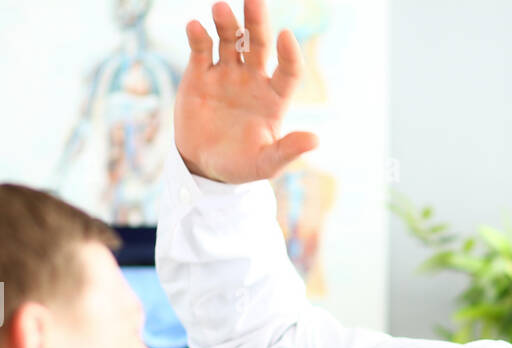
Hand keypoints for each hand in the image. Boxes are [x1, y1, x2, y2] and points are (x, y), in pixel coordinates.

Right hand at [173, 0, 318, 183]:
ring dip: (227, 23)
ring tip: (221, 9)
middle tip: (254, 0)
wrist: (203, 167)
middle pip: (259, 44)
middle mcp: (253, 79)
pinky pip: (201, 49)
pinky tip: (195, 27)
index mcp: (274, 98)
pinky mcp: (200, 74)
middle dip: (257, 22)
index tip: (286, 37)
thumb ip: (287, 151)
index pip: (289, 70)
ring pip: (230, 40)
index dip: (290, 54)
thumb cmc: (240, 166)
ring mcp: (226, 73)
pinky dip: (198, 36)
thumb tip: (316, 140)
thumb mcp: (265, 164)